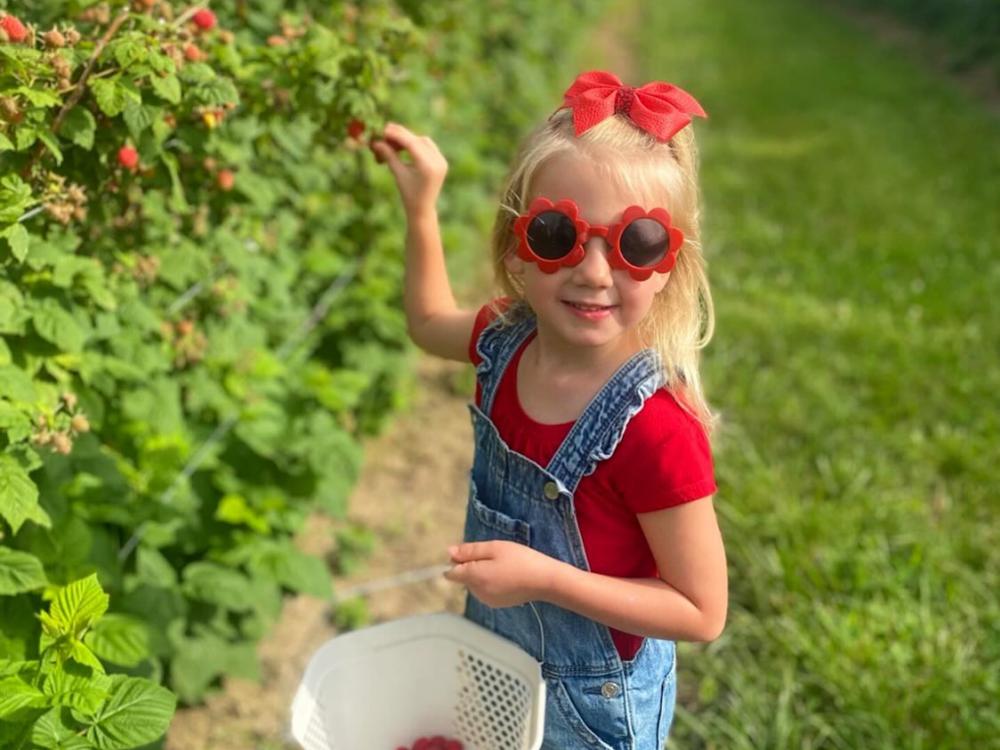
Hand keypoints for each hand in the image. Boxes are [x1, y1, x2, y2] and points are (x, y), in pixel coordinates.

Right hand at [369, 122, 447, 217]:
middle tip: (385, 132)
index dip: (397, 135)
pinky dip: (415, 144)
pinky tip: (403, 147)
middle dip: (401, 136)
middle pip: (418, 140)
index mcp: (428, 167)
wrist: (423, 208)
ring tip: (392, 142)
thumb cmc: (408, 194)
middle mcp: (438, 161)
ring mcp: (441, 161)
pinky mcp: (441, 161)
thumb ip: (389, 156)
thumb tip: (375, 142)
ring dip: (408, 139)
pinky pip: (428, 147)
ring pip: (423, 141)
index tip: (383, 130)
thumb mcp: (398, 174)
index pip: (412, 143)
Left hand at [443, 540, 557, 607]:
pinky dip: (492, 582)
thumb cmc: (520, 560)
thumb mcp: (495, 548)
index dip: (457, 561)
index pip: (452, 573)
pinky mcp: (498, 604)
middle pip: (464, 578)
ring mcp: (487, 600)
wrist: (545, 581)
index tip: (474, 553)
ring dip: (483, 574)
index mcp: (474, 577)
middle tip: (495, 555)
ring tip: (504, 565)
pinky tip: (508, 576)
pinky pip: (486, 590)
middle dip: (473, 566)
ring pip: (475, 584)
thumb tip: (449, 553)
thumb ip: (470, 551)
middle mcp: (477, 592)